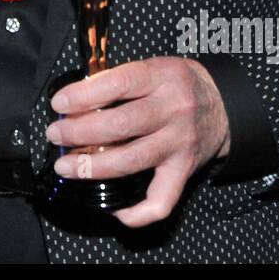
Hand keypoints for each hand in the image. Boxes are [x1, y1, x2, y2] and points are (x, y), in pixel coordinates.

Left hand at [45, 56, 230, 227]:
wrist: (221, 105)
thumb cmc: (176, 84)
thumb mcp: (152, 68)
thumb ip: (118, 80)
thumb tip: (73, 102)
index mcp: (162, 77)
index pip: (119, 83)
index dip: (84, 95)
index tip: (59, 104)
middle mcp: (173, 109)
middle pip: (121, 124)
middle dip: (79, 132)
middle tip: (57, 135)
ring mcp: (179, 142)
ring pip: (132, 160)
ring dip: (92, 167)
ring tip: (66, 166)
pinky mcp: (184, 170)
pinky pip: (162, 200)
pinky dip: (136, 212)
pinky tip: (113, 208)